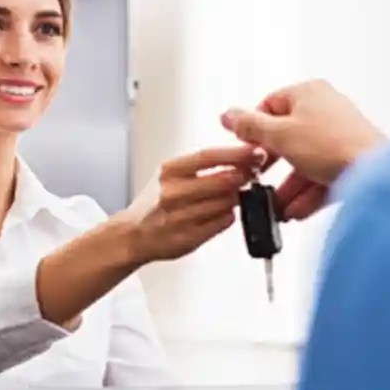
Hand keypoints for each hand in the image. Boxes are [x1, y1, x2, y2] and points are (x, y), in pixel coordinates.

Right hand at [117, 145, 261, 264]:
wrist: (134, 234)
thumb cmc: (155, 202)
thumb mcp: (171, 174)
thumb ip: (201, 166)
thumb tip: (238, 155)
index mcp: (169, 171)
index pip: (208, 156)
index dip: (236, 153)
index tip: (255, 151)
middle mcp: (172, 193)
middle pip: (221, 181)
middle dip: (243, 176)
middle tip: (253, 173)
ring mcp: (180, 217)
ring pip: (225, 203)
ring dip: (236, 198)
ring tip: (237, 194)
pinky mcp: (188, 238)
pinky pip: (221, 223)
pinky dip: (228, 217)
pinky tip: (222, 213)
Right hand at [221, 80, 384, 219]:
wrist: (377, 174)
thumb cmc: (334, 145)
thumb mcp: (279, 135)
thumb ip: (250, 127)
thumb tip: (229, 115)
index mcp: (309, 93)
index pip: (270, 105)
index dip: (254, 130)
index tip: (246, 149)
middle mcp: (326, 110)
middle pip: (288, 138)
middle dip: (272, 167)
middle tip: (259, 180)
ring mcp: (341, 136)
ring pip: (305, 161)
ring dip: (289, 187)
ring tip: (277, 207)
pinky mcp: (352, 160)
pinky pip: (322, 175)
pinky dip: (308, 193)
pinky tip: (296, 210)